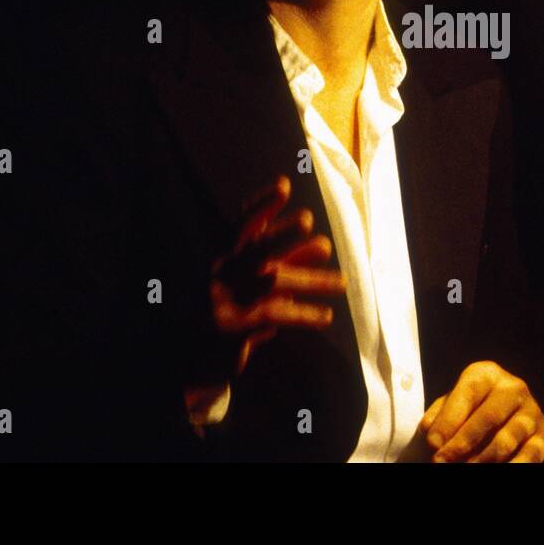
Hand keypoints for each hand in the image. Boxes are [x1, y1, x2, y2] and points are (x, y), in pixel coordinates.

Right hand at [204, 175, 346, 376]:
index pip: (244, 225)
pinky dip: (302, 314)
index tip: (284, 184)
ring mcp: (224, 299)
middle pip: (255, 248)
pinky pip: (274, 315)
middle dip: (280, 232)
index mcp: (228, 257)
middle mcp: (223, 273)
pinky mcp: (232, 328)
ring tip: (343, 282)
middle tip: (307, 219)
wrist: (200, 360)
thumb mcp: (264, 284)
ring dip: (311, 280)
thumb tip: (323, 243)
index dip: (263, 205)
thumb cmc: (239, 313)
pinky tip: (326, 316)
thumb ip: (289, 264)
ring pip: (273, 282)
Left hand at [419, 361, 543, 462]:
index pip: (468, 394)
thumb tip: (433, 433)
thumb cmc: (467, 413)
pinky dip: (509, 467)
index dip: (449, 420)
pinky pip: (529, 458)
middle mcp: (514, 388)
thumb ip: (439, 417)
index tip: (433, 444)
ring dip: (481, 460)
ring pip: (506, 441)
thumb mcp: (451, 408)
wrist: (500, 420)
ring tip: (464, 469)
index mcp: (487, 374)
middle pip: (489, 417)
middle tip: (441, 462)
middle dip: (462, 443)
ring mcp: (532, 412)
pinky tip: (491, 470)